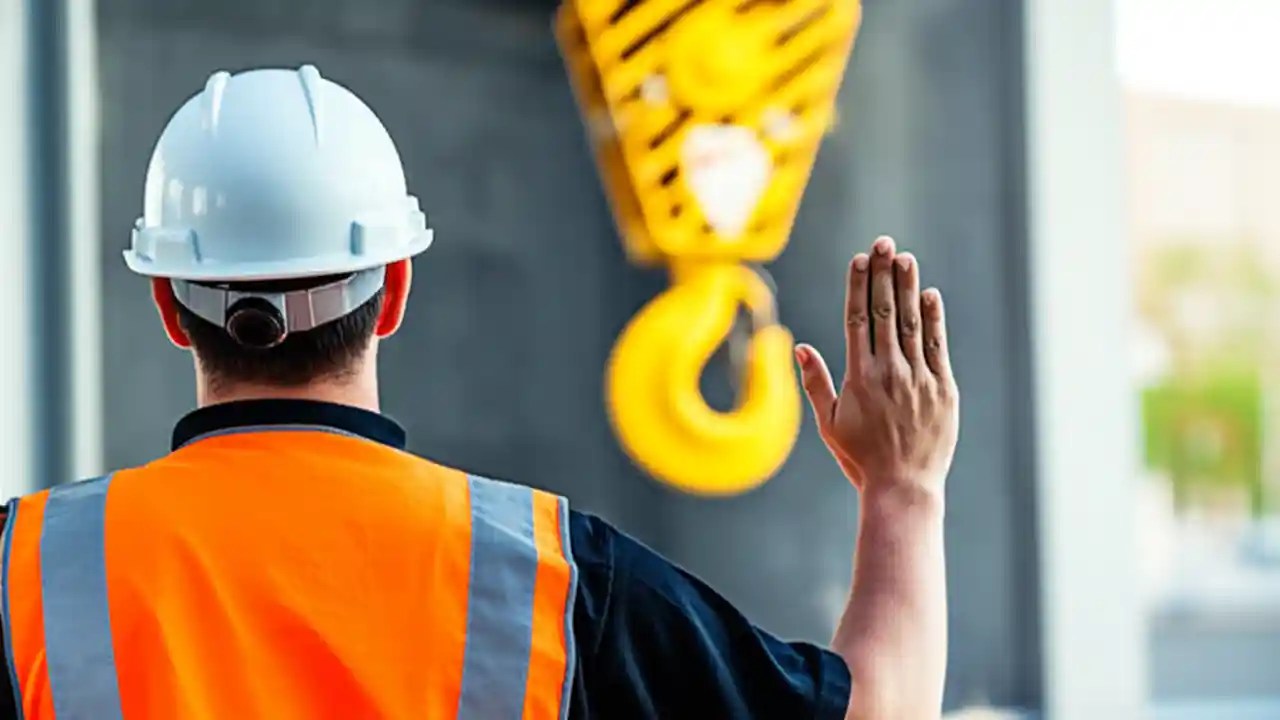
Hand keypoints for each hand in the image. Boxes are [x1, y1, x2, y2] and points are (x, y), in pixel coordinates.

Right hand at [794, 236, 958, 494]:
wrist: (904, 487)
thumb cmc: (861, 458)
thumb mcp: (830, 423)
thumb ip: (816, 382)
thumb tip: (801, 347)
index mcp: (860, 378)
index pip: (857, 320)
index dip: (858, 286)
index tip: (858, 260)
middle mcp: (890, 372)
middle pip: (885, 312)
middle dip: (883, 274)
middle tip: (883, 243)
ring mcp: (919, 379)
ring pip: (911, 323)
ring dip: (908, 287)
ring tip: (905, 257)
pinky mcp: (943, 389)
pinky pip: (937, 346)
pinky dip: (933, 319)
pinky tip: (930, 295)